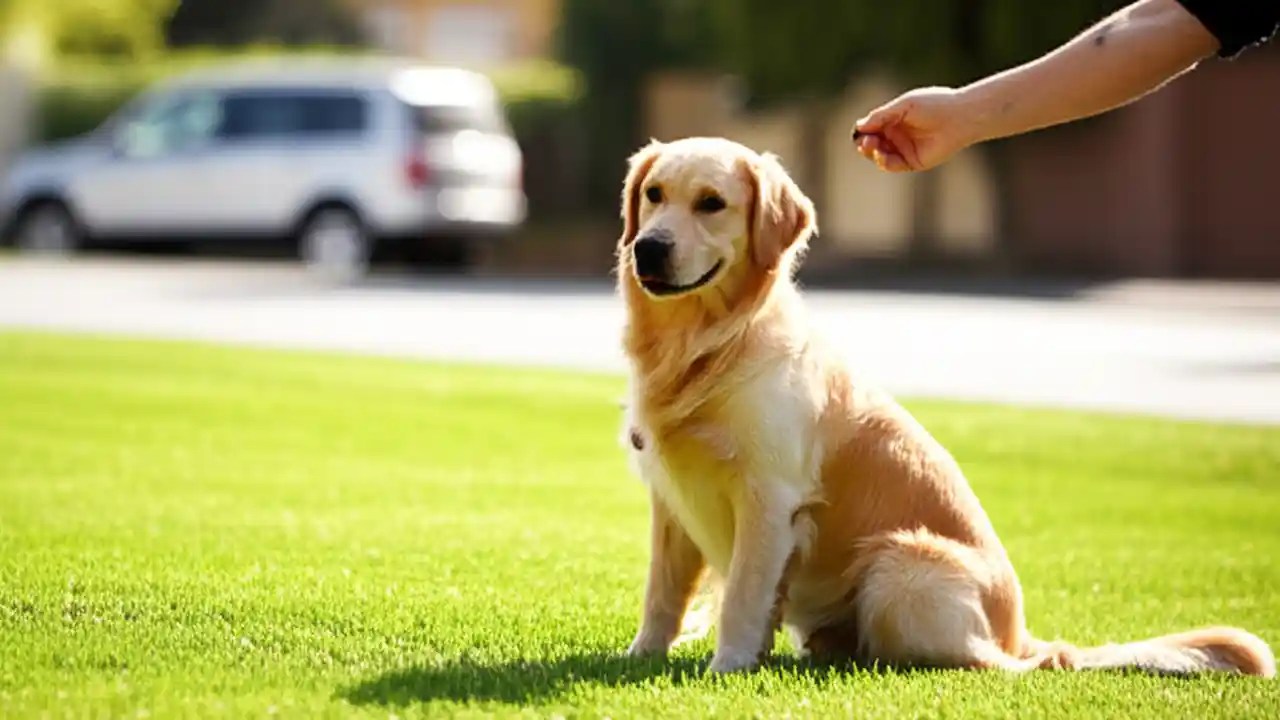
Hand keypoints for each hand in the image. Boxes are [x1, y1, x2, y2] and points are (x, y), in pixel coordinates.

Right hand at [852, 87, 982, 172]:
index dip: (863, 131)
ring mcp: (904, 149)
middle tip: (865, 141)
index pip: (871, 127)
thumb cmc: (934, 105)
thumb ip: (881, 116)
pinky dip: (883, 162)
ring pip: (879, 155)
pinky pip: (892, 165)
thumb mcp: (904, 106)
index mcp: (895, 118)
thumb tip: (859, 125)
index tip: (860, 131)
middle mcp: (898, 134)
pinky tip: (882, 156)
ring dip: (872, 152)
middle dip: (865, 143)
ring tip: (873, 145)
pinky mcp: (912, 161)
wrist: (959, 118)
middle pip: (872, 143)